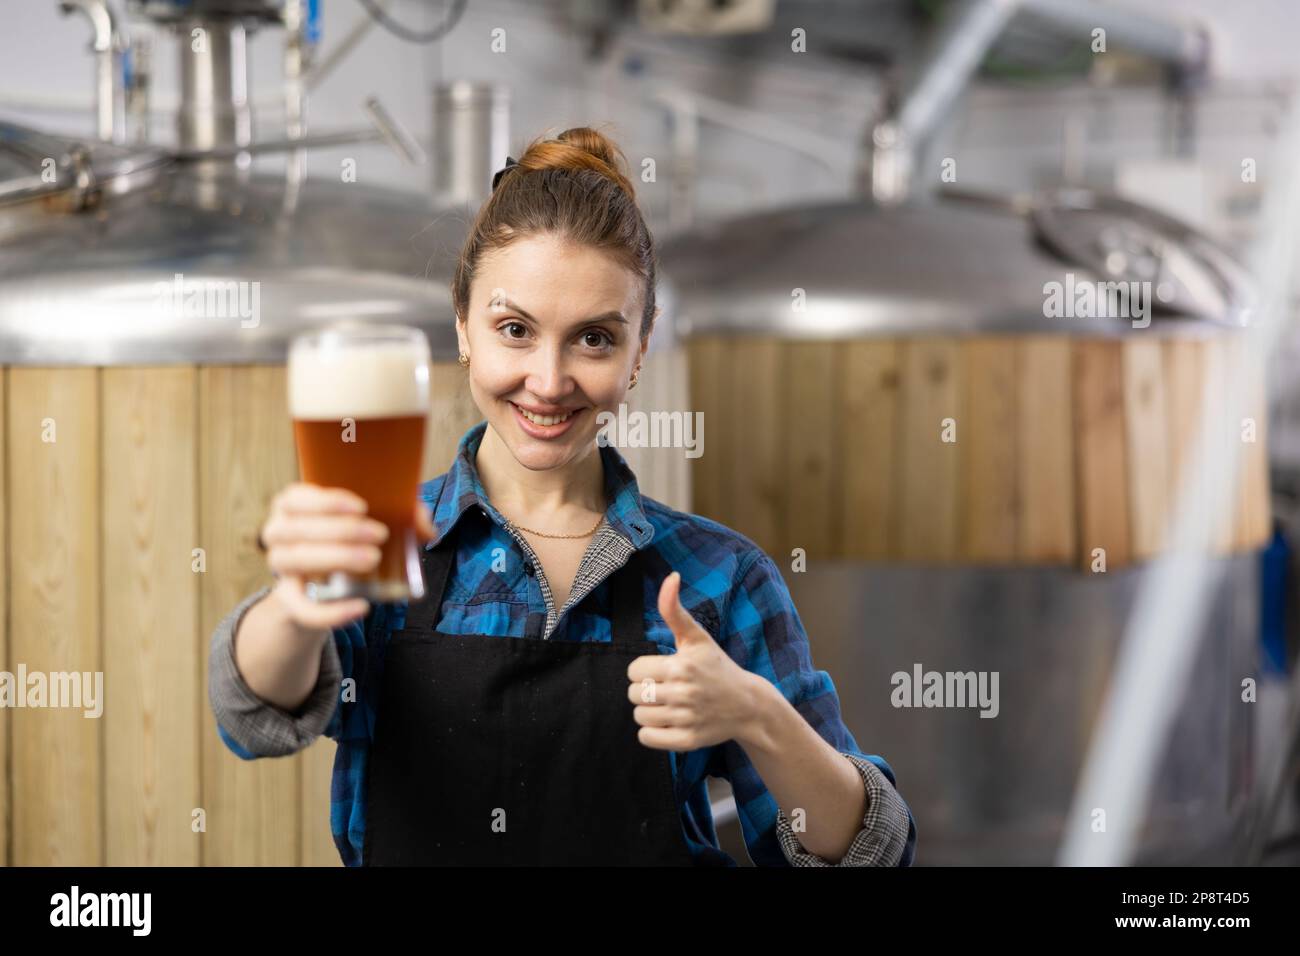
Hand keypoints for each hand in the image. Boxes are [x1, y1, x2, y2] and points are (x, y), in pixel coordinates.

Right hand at [259, 483, 434, 630]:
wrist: (324, 587)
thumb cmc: (348, 540)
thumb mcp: (370, 522)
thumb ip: (399, 516)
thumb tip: (425, 526)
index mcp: (293, 505)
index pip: (296, 497)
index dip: (326, 501)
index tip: (362, 507)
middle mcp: (279, 533)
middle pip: (297, 528)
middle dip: (341, 530)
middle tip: (380, 535)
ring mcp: (282, 568)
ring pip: (294, 560)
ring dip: (334, 558)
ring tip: (372, 559)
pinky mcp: (290, 601)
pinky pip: (302, 609)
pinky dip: (330, 612)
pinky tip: (361, 607)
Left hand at [626, 570, 764, 751]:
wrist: (748, 704)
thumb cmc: (717, 666)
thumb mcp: (697, 637)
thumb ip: (675, 609)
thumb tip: (671, 576)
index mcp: (681, 666)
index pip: (634, 671)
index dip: (645, 670)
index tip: (662, 670)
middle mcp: (683, 693)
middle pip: (634, 694)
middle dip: (645, 690)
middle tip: (666, 688)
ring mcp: (686, 719)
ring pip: (639, 717)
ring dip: (649, 711)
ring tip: (669, 705)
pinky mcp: (688, 741)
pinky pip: (648, 738)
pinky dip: (653, 732)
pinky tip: (669, 721)